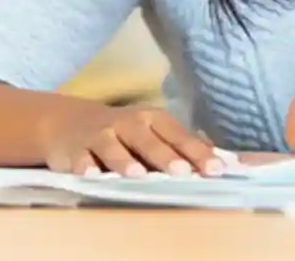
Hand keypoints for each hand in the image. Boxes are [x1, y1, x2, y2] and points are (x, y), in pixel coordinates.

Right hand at [41, 105, 225, 177]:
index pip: (179, 136)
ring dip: (124, 160)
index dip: (198, 153)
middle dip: (165, 156)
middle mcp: (128, 123)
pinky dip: (84, 165)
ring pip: (113, 146)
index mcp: (153, 120)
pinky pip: (80, 157)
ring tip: (137, 174)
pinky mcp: (75, 149)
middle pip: (148, 140)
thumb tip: (225, 160)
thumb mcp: (154, 133)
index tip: (216, 169)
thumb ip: (184, 147)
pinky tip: (89, 174)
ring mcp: (100, 135)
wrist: (69, 123)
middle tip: (182, 173)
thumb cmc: (125, 134)